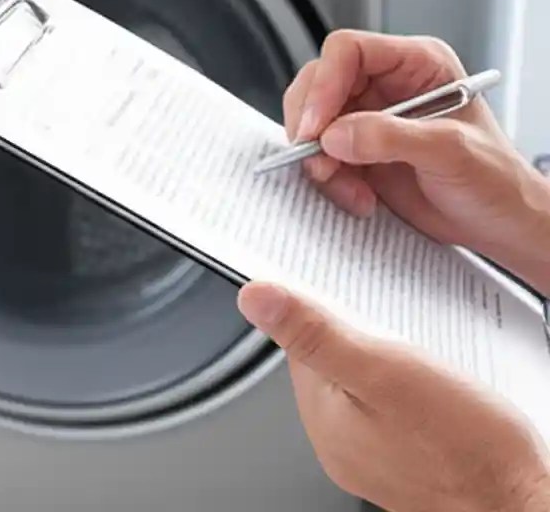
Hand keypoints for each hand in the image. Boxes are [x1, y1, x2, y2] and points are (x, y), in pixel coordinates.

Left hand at [238, 282, 549, 511]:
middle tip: (394, 316)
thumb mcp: (384, 371)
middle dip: (358, 333)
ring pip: (366, 384)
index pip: (300, 344)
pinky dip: (411, 386)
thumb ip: (317, 334)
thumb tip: (255, 298)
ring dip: (388, 357)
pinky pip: (396, 408)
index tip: (342, 285)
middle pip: (332, 362)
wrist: (520, 504)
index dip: (321, 309)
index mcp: (322, 416)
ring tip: (422, 348)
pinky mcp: (408, 457)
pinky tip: (437, 382)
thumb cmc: (465, 448)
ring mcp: (373, 452)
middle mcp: (340, 439)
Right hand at [285, 30, 549, 293]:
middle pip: (320, 83)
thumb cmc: (494, 180)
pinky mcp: (357, 151)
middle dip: (312, 124)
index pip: (349, 52)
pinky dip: (329, 180)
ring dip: (320, 160)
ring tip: (352, 187)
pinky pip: (319, 157)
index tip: (315, 126)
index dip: (325, 84)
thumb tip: (336, 135)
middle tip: (319, 158)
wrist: (498, 223)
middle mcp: (387, 85)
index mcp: (416, 64)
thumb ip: (392, 138)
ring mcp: (368, 119)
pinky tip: (360, 196)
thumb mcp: (451, 152)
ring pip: (312, 122)